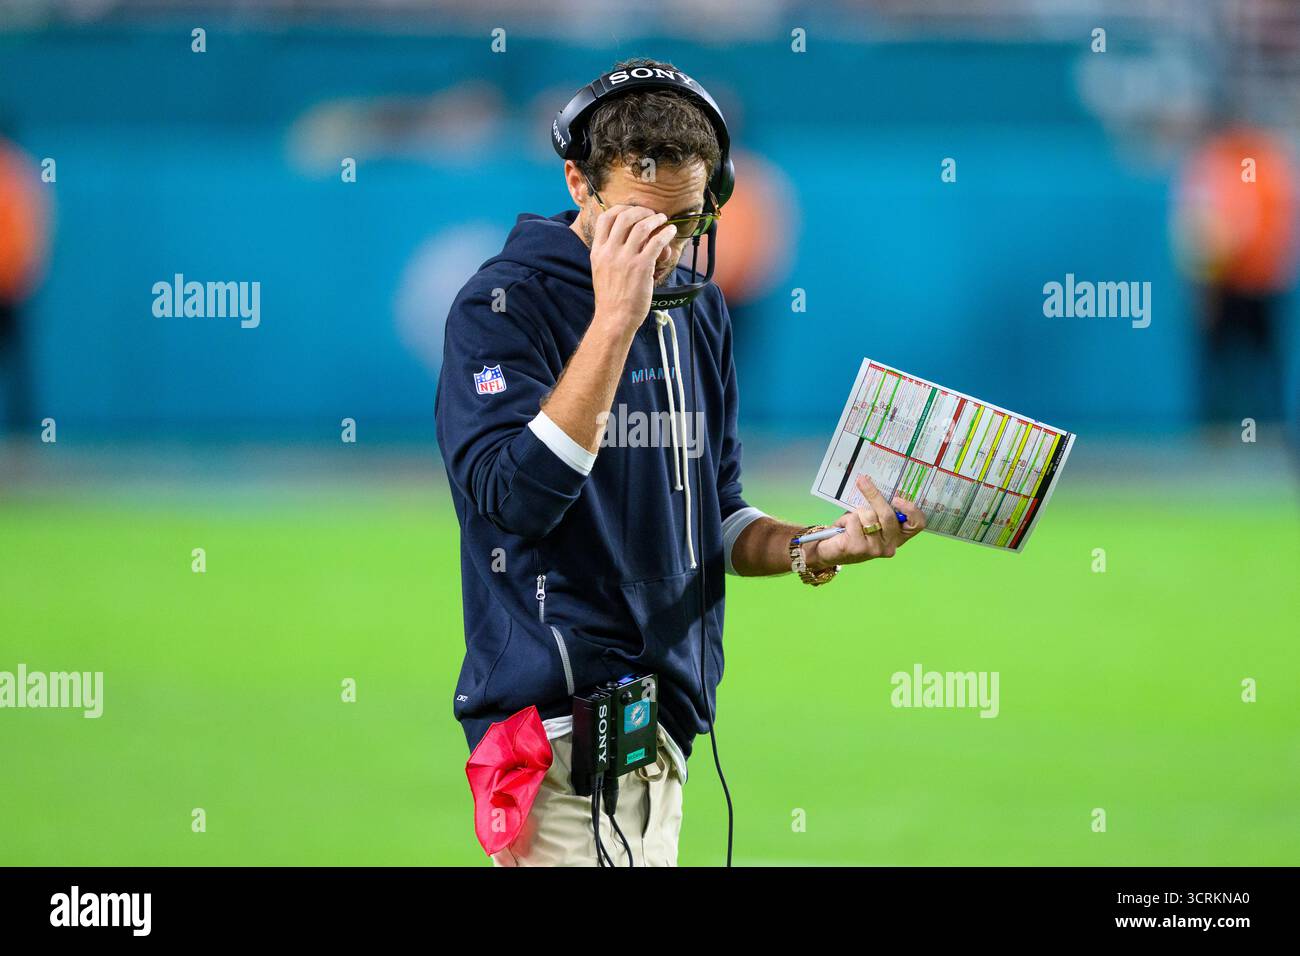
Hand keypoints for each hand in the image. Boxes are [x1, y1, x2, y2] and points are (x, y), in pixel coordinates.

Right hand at [588, 205, 677, 334]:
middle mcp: (610, 252)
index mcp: (598, 251)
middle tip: (650, 213)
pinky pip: (656, 242)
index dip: (620, 209)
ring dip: (655, 219)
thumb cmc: (611, 298)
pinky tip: (671, 232)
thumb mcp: (601, 271)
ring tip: (662, 219)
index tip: (632, 210)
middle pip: (625, 217)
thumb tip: (631, 240)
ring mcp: (626, 259)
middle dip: (641, 210)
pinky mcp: (642, 267)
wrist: (615, 319)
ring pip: (642, 226)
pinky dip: (666, 233)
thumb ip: (610, 253)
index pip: (605, 218)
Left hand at [808, 475, 926, 567]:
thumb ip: (878, 509)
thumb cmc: (853, 532)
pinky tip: (843, 530)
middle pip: (888, 515)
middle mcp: (890, 545)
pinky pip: (853, 521)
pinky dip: (845, 520)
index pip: (917, 524)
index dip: (911, 510)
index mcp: (898, 536)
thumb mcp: (869, 519)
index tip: (897, 498)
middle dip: (874, 495)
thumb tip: (873, 483)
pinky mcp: (859, 548)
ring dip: (856, 513)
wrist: (831, 552)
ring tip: (850, 521)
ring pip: (869, 516)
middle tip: (862, 481)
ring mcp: (876, 549)